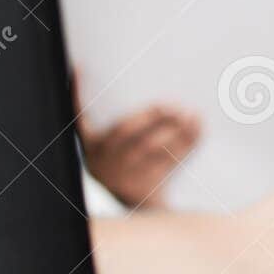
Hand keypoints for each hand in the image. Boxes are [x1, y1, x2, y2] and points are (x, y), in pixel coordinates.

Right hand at [78, 99, 200, 208]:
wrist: (140, 207)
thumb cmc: (129, 162)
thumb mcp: (113, 147)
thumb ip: (120, 121)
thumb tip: (144, 89)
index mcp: (91, 145)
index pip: (79, 116)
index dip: (76, 92)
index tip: (79, 67)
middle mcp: (101, 160)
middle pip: (126, 131)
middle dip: (152, 115)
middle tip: (173, 104)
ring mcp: (122, 175)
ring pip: (151, 147)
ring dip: (175, 129)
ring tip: (192, 114)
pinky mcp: (144, 187)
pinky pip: (168, 162)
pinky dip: (186, 144)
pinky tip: (197, 130)